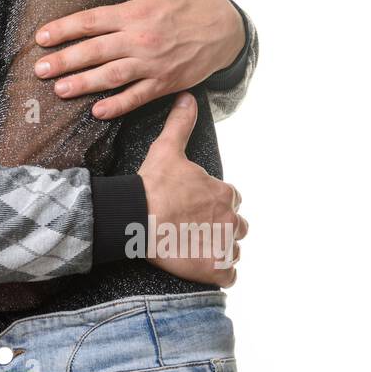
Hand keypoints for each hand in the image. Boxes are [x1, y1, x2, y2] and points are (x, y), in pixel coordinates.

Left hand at [32, 0, 245, 118]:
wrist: (225, 29)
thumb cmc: (184, 3)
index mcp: (134, 13)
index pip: (91, 20)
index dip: (64, 29)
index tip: (41, 37)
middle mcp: (141, 38)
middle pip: (96, 51)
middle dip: (65, 61)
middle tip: (39, 70)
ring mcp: (153, 63)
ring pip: (113, 76)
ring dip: (85, 84)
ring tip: (60, 90)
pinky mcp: (165, 83)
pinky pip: (138, 96)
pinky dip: (118, 105)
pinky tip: (97, 111)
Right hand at [138, 93, 246, 286]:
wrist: (135, 218)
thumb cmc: (152, 184)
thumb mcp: (166, 149)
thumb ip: (180, 124)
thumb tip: (187, 97)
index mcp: (224, 193)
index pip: (230, 198)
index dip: (213, 201)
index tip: (193, 205)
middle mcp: (231, 220)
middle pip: (235, 225)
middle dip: (220, 226)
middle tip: (192, 227)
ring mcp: (224, 246)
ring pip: (231, 249)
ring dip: (218, 248)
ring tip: (193, 246)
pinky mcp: (215, 270)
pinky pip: (228, 274)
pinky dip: (218, 272)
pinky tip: (200, 265)